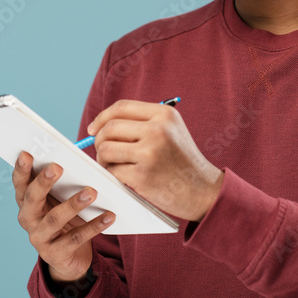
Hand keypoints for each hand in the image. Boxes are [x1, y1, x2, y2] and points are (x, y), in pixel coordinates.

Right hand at [12, 151, 115, 282]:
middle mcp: (29, 219)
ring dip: (73, 204)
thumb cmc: (66, 219)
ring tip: (91, 192)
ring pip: (54, 219)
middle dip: (43, 182)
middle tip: (58, 167)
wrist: (70, 257)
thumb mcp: (59, 201)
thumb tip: (79, 161)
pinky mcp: (55, 254)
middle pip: (32, 199)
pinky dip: (94, 226)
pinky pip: (76, 238)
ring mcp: (40, 238)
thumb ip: (62, 184)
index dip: (21, 169)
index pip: (21, 184)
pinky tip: (109, 216)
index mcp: (27, 202)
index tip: (27, 153)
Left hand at [88, 99, 223, 221]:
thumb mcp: (171, 131)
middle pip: (110, 128)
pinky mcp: (143, 175)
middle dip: (99, 140)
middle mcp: (158, 130)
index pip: (121, 107)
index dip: (102, 117)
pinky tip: (125, 177)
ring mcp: (150, 153)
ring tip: (115, 165)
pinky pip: (113, 170)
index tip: (94, 129)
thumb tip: (101, 125)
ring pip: (106, 149)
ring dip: (104, 159)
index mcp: (164, 115)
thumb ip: (142, 123)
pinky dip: (113, 174)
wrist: (204, 190)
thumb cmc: (182, 162)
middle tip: (103, 152)